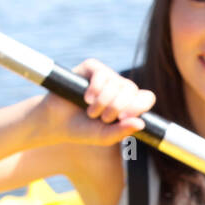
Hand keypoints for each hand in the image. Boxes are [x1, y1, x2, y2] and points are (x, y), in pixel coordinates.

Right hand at [40, 59, 154, 146]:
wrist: (57, 122)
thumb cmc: (83, 130)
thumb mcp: (104, 136)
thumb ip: (122, 131)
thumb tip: (141, 123)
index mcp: (129, 103)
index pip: (146, 98)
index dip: (139, 106)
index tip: (124, 117)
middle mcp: (120, 87)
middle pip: (131, 89)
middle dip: (117, 107)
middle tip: (104, 119)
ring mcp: (107, 76)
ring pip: (116, 82)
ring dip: (103, 101)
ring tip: (91, 112)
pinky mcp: (92, 68)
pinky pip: (102, 73)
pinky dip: (95, 88)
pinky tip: (86, 98)